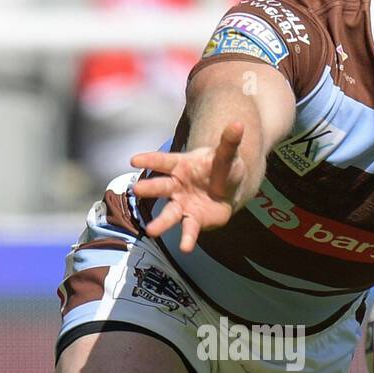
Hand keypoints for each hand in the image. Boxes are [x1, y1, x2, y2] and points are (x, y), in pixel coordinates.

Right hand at [130, 121, 246, 253]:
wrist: (228, 189)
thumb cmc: (222, 168)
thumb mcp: (228, 155)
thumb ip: (230, 143)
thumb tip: (239, 124)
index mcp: (181, 166)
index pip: (163, 161)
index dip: (149, 160)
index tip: (133, 160)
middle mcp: (176, 186)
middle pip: (160, 187)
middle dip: (149, 188)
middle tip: (136, 190)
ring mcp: (182, 205)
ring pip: (169, 213)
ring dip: (160, 222)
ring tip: (151, 231)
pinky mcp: (192, 220)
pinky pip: (189, 230)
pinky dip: (187, 239)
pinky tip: (186, 248)